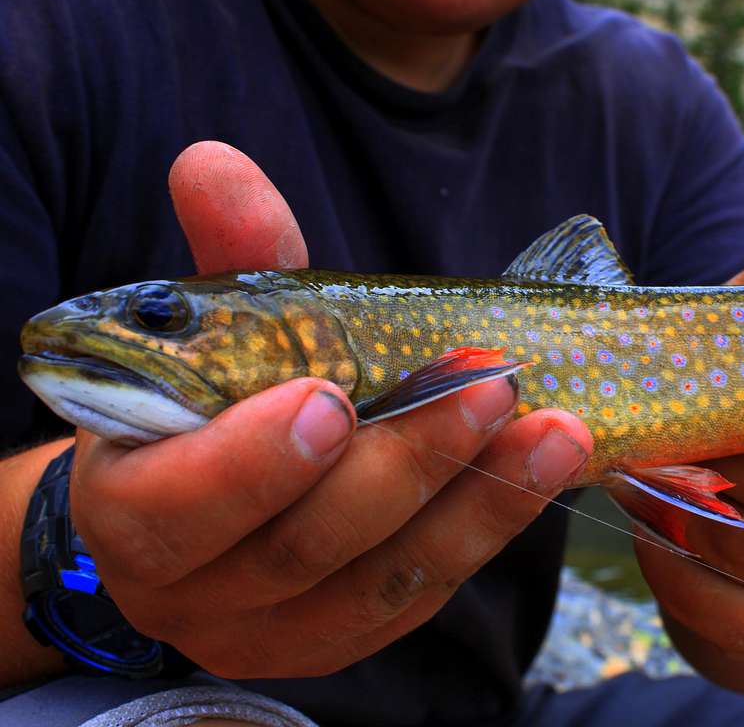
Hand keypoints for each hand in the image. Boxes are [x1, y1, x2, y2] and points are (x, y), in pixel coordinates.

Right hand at [68, 141, 591, 676]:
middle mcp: (197, 588)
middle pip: (302, 548)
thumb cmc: (217, 400)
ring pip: (381, 583)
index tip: (328, 398)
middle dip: (403, 464)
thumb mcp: (222, 327)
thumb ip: (231, 256)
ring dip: (477, 500)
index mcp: (133, 505)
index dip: (251, 463)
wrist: (216, 494)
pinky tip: (543, 468)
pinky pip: (425, 595)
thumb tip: (212, 164)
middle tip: (487, 384)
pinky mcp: (350, 634)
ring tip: (557, 428)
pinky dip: (488, 529)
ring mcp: (279, 626)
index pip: (175, 508)